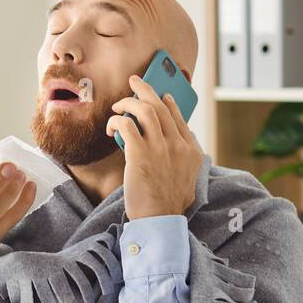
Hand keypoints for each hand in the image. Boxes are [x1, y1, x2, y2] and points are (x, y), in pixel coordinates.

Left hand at [106, 74, 202, 218]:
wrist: (160, 220)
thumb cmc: (168, 205)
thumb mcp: (188, 181)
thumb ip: (185, 163)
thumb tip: (179, 150)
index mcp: (192, 152)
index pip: (179, 118)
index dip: (169, 103)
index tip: (161, 96)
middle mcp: (178, 145)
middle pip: (161, 106)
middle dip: (146, 90)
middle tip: (135, 82)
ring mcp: (160, 147)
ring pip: (144, 110)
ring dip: (128, 102)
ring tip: (118, 105)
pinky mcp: (140, 153)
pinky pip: (126, 125)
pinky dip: (116, 122)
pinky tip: (111, 127)